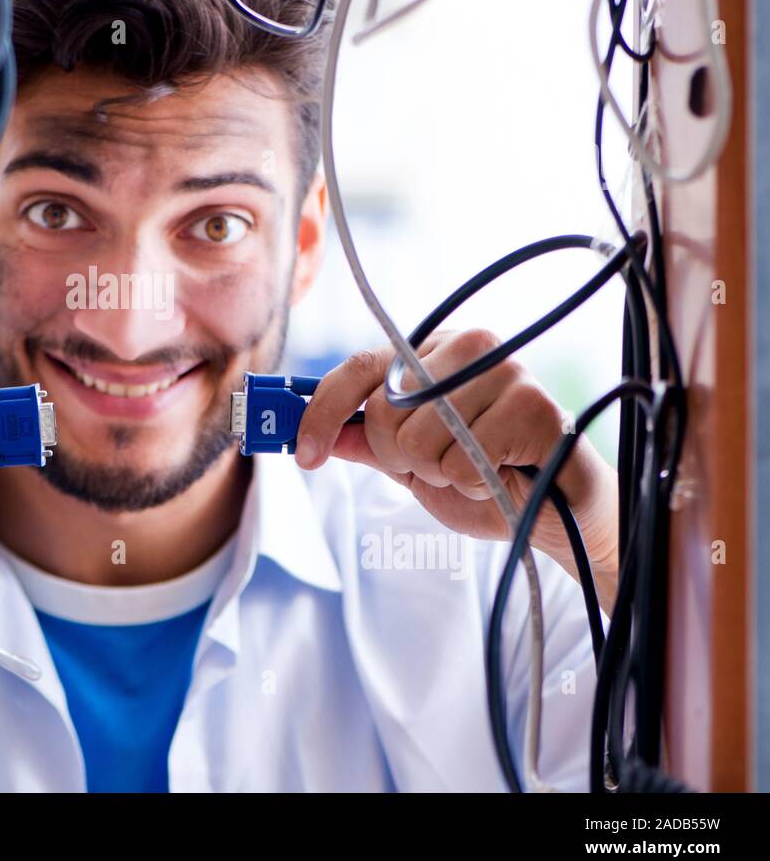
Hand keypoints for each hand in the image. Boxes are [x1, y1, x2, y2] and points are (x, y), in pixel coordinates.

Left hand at [293, 329, 618, 596]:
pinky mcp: (533, 404)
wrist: (555, 514)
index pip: (358, 368)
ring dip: (441, 474)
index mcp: (432, 351)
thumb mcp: (412, 463)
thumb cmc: (485, 480)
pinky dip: (474, 483)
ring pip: (419, 439)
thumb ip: (368, 442)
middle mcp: (466, 347)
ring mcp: (504, 370)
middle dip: (399, 457)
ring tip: (477, 469)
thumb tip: (316, 432)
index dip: (322, 413)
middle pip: (381, 410)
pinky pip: (463, 460)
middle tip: (441, 467)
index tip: (304, 456)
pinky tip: (502, 474)